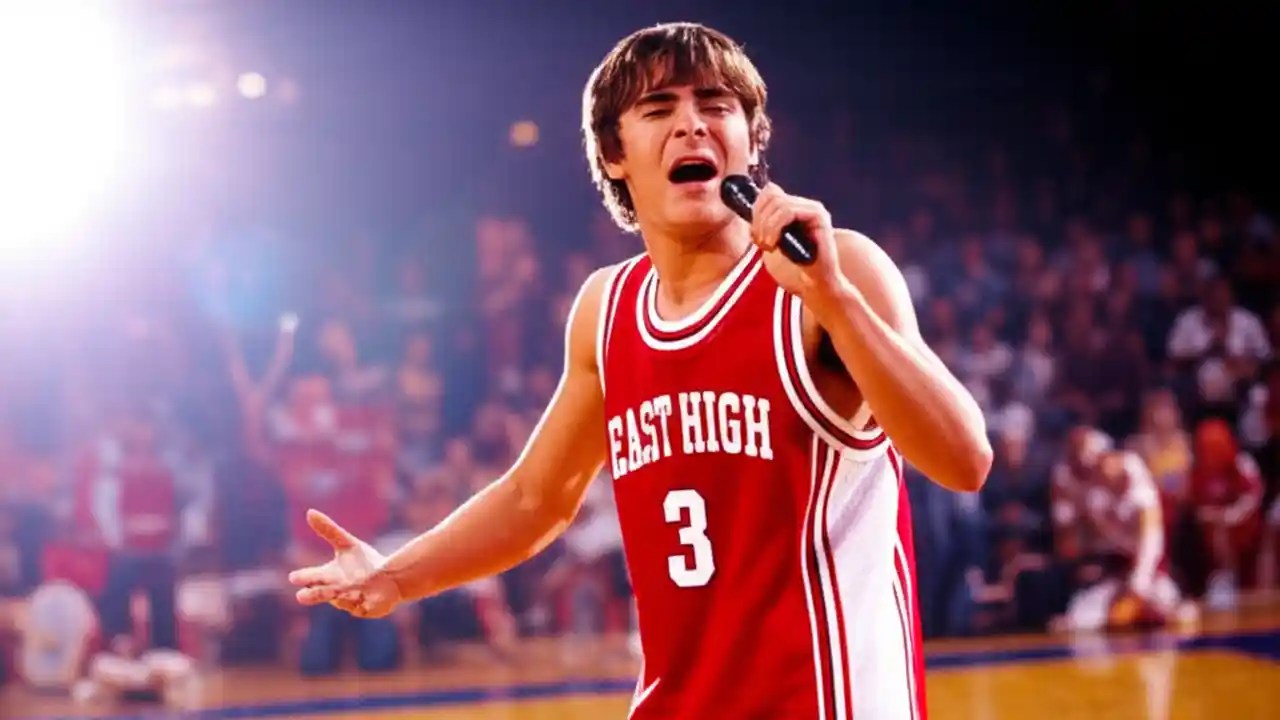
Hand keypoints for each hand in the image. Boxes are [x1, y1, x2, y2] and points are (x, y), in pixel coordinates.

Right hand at [287, 510, 402, 618]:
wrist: (391, 577)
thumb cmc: (364, 562)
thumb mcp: (346, 544)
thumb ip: (328, 530)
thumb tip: (309, 512)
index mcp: (329, 576)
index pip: (311, 577)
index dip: (303, 577)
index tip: (294, 577)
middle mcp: (337, 591)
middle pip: (321, 594)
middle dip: (313, 595)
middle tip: (301, 596)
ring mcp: (351, 602)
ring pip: (342, 601)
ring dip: (340, 596)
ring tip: (339, 590)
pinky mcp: (367, 609)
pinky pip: (363, 607)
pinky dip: (362, 602)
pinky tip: (363, 597)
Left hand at [749, 183, 842, 299]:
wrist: (816, 283)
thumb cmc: (794, 267)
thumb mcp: (771, 242)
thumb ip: (763, 226)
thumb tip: (748, 214)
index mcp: (794, 207)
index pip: (769, 191)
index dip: (756, 209)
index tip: (754, 234)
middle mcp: (805, 204)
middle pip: (771, 194)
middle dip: (759, 219)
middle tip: (760, 243)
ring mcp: (813, 208)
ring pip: (778, 203)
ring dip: (766, 226)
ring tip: (767, 246)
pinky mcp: (819, 216)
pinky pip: (789, 211)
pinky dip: (775, 227)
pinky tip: (774, 244)